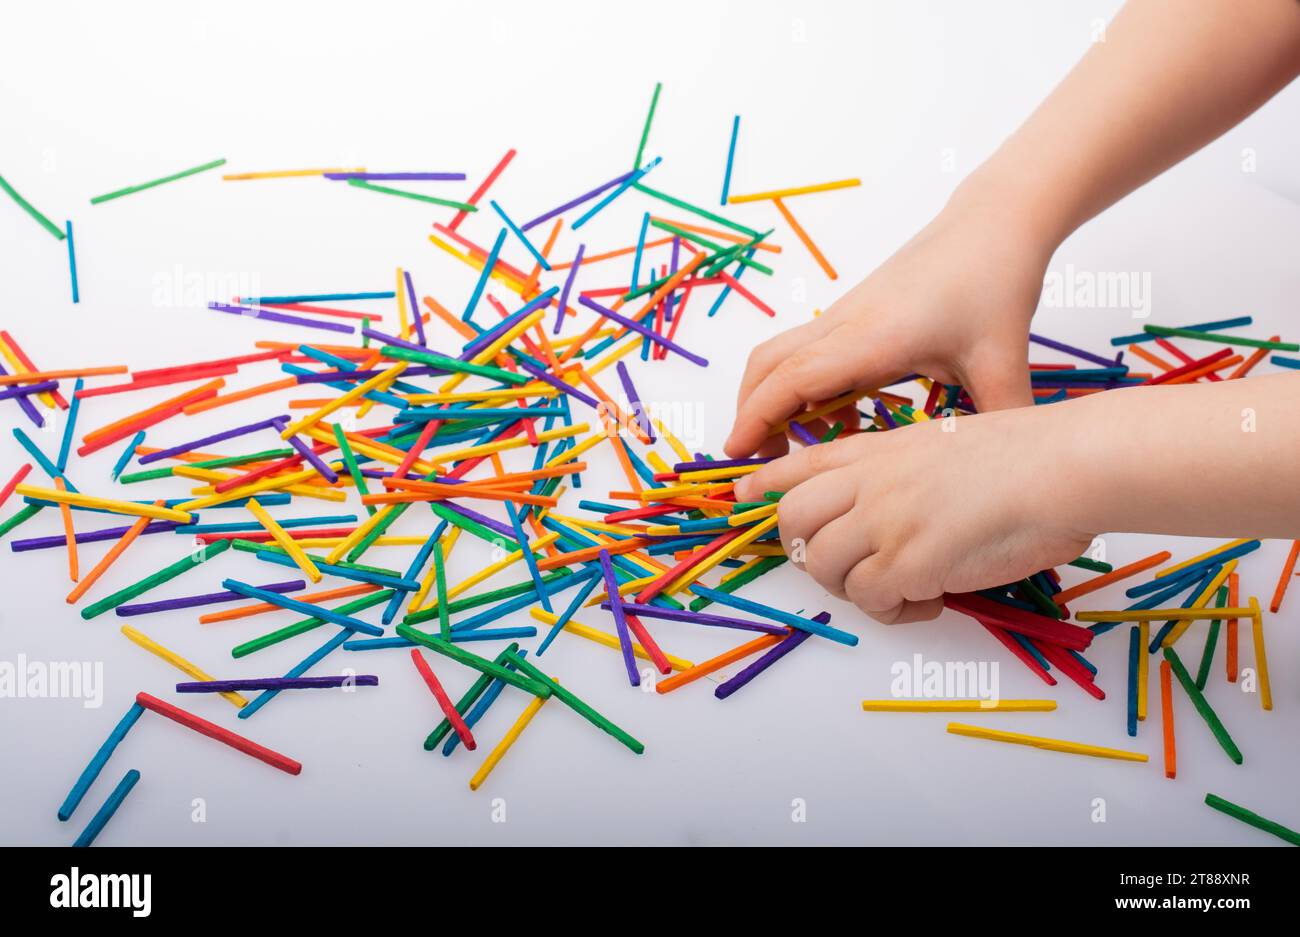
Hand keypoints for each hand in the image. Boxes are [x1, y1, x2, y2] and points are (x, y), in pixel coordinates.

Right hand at [724, 183, 1053, 459]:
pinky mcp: (854, 313)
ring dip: (772, 400)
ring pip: (781, 357)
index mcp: (871, 339)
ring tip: (797, 446)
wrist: (993, 221)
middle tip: (761, 460)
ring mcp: (845, 316)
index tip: (736, 454)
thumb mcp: (1002, 362)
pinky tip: (842, 416)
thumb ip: (1002, 419)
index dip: (756, 420)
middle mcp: (845, 324)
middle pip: (766, 366)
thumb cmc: (994, 282)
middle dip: (750, 414)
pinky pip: (807, 353)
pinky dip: (801, 388)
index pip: (791, 381)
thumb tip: (1017, 474)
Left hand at [733, 403, 1095, 622]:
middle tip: (850, 569)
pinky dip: (895, 611)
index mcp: (877, 450)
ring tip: (903, 590)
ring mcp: (884, 519)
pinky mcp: (908, 560)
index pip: (796, 465)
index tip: (742, 497)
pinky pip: (871, 599)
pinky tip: (931, 600)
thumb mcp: (943, 444)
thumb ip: (901, 474)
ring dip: (855, 588)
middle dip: (807, 553)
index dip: (762, 485)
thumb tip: (882, 518)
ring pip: (824, 567)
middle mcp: (869, 481)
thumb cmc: (1023, 457)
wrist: (1063, 465)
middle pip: (792, 521)